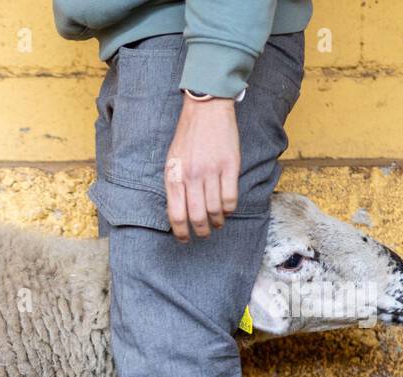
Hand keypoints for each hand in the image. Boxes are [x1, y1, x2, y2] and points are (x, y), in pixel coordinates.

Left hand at [164, 96, 239, 241]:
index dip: (181, 232)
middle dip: (201, 231)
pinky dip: (230, 209)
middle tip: (204, 234)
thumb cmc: (187, 137)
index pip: (176, 214)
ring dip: (217, 222)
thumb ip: (174, 185)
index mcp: (174, 177)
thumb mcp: (172, 161)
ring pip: (215, 209)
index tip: (185, 239)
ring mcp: (211, 171)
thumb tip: (177, 212)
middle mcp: (192, 176)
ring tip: (217, 223)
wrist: (206, 110)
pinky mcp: (230, 165)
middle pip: (196, 216)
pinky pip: (230, 197)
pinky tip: (227, 210)